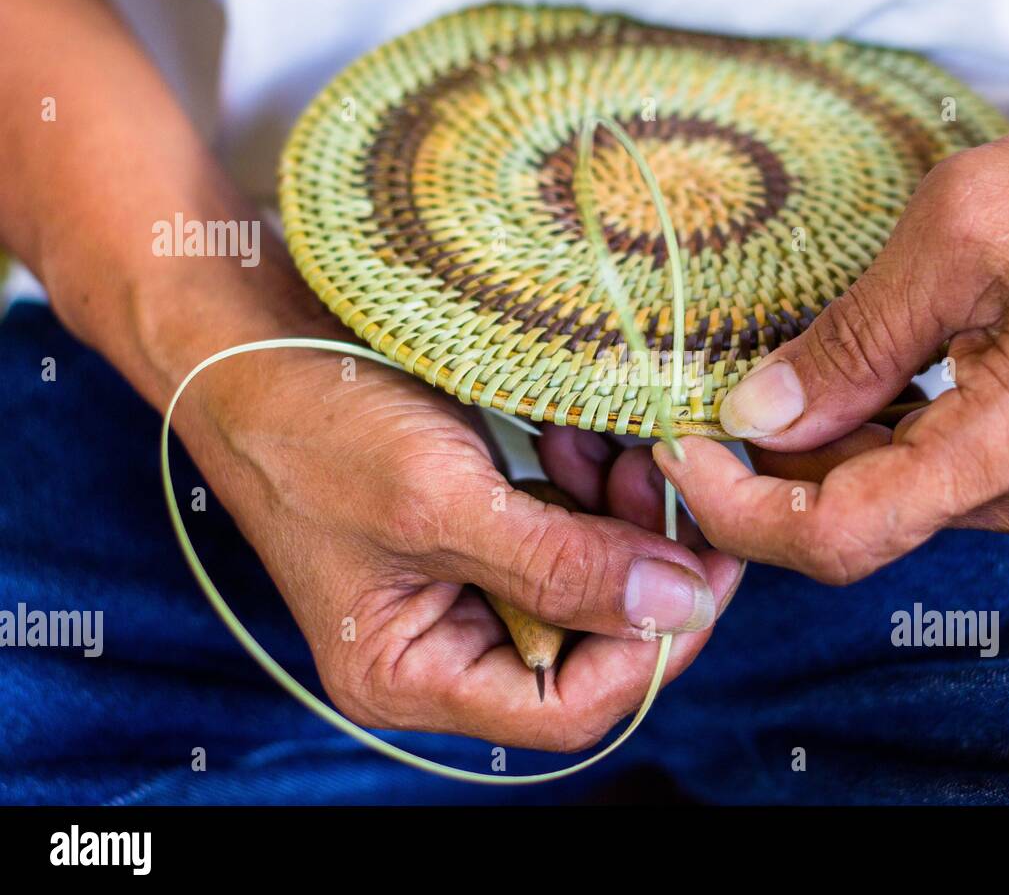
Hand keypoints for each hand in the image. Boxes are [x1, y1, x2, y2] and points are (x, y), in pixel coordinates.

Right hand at [182, 348, 741, 751]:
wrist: (258, 343)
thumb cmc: (316, 427)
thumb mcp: (438, 503)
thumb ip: (559, 567)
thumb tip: (678, 605)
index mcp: (412, 674)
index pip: (566, 708)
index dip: (651, 650)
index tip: (708, 572)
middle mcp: (444, 644)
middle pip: (589, 644)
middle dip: (640, 567)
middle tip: (667, 484)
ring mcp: (465, 584)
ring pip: (589, 581)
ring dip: (620, 518)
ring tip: (619, 449)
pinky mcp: (481, 527)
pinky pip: (566, 530)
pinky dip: (589, 489)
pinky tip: (581, 441)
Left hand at [655, 90, 1008, 582]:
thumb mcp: (958, 236)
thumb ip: (851, 341)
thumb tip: (760, 413)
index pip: (840, 538)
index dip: (742, 510)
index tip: (683, 450)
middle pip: (858, 517)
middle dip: (773, 466)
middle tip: (712, 391)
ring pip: (895, 497)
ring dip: (825, 447)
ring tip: (784, 372)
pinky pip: (938, 475)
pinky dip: (879, 438)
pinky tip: (857, 381)